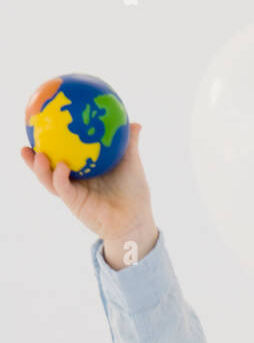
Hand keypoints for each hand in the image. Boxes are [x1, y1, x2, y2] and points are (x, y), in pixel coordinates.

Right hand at [20, 122, 155, 251]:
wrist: (136, 219)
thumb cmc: (134, 192)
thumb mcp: (131, 163)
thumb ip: (129, 144)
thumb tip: (135, 124)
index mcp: (83, 169)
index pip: (60, 154)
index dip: (48, 143)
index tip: (39, 127)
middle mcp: (74, 181)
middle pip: (48, 168)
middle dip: (34, 158)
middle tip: (26, 143)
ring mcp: (73, 193)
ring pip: (50, 180)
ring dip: (40, 168)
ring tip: (37, 154)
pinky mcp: (75, 204)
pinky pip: (63, 189)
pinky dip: (59, 178)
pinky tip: (60, 166)